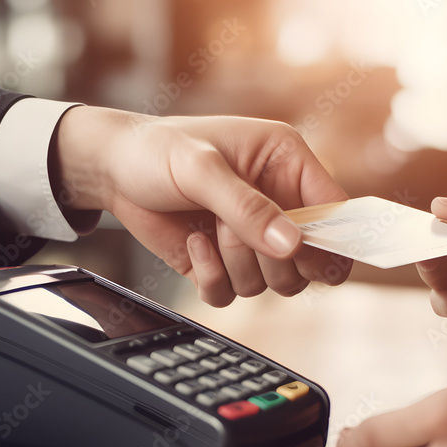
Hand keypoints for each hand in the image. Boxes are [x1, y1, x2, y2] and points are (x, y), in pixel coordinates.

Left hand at [51, 107, 351, 305]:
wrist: (111, 171)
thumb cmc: (156, 151)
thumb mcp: (201, 169)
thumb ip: (247, 207)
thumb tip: (292, 245)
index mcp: (287, 163)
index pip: (335, 211)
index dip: (333, 240)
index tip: (311, 257)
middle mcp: (278, 202)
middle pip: (308, 261)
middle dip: (268, 257)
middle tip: (232, 232)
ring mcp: (252, 237)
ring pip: (272, 284)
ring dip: (237, 267)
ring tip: (207, 231)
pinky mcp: (223, 263)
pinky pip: (233, 295)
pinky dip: (212, 279)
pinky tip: (194, 246)